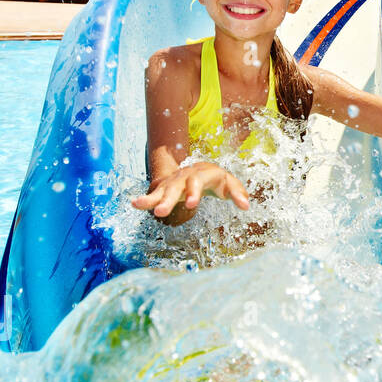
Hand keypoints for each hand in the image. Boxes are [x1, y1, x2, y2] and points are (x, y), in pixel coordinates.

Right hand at [132, 161, 249, 221]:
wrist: (201, 170)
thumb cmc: (217, 180)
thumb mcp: (229, 184)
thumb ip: (238, 193)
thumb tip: (246, 206)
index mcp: (202, 173)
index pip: (197, 181)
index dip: (193, 191)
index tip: (190, 204)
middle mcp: (185, 176)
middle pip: (176, 186)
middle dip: (168, 199)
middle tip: (161, 212)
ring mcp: (174, 182)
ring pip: (162, 190)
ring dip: (151, 199)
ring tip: (138, 205)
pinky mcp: (166, 189)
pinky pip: (154, 195)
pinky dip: (145, 200)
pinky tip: (135, 205)